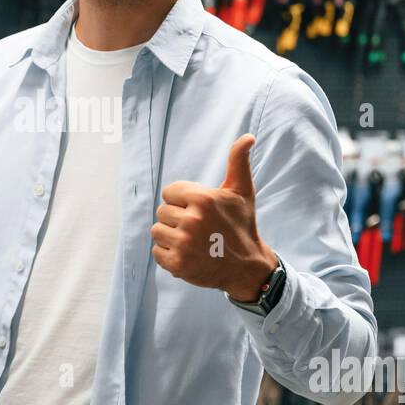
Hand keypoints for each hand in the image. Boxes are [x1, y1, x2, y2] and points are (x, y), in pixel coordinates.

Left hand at [151, 133, 276, 299]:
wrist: (248, 267)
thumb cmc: (242, 225)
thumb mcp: (242, 191)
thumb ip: (238, 161)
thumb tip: (248, 137)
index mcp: (203, 199)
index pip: (169, 192)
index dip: (183, 201)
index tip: (200, 211)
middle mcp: (192, 220)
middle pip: (162, 212)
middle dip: (177, 218)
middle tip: (199, 229)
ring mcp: (184, 244)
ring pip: (157, 231)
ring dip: (170, 236)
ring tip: (192, 241)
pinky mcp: (178, 264)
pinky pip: (157, 252)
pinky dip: (168, 255)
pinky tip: (187, 255)